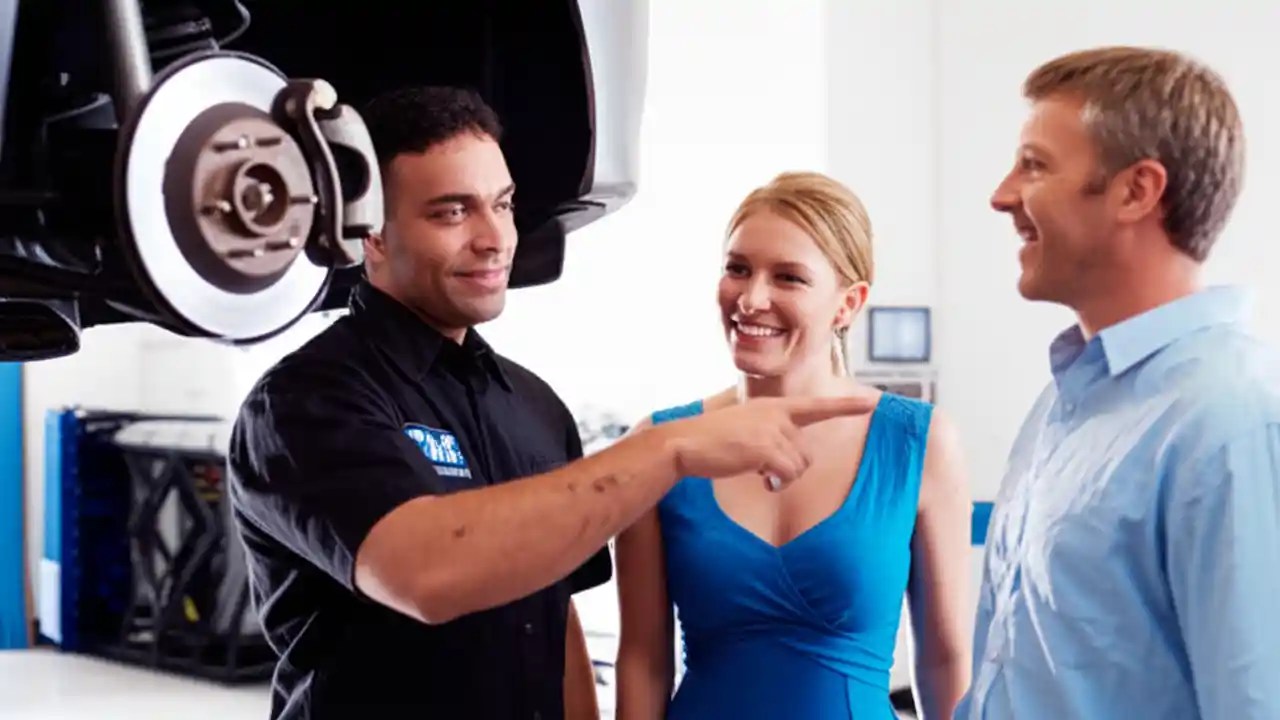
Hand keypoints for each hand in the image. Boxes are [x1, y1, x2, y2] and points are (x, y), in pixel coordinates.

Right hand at [663, 395, 876, 488]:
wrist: (685, 442)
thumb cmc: (711, 439)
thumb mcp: (745, 427)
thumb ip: (770, 435)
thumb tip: (788, 464)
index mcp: (773, 406)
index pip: (816, 406)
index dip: (846, 405)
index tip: (872, 402)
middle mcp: (777, 414)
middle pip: (806, 453)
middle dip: (789, 468)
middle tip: (761, 468)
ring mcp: (772, 430)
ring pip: (799, 466)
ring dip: (780, 476)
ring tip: (754, 469)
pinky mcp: (766, 447)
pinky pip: (786, 474)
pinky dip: (774, 482)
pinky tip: (755, 476)